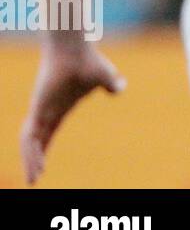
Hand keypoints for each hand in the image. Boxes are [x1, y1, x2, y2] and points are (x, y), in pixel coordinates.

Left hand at [20, 35, 125, 184]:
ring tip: (33, 180)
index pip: (47, 134)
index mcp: (58, 108)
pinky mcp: (38, 108)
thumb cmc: (89, 60)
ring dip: (31, 161)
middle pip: (35, 142)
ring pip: (30, 143)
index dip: (44, 150)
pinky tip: (36, 165)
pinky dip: (31, 152)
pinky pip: (31, 136)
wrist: (76, 48)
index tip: (41, 168)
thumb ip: (111, 85)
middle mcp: (46, 111)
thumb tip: (119, 88)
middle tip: (33, 180)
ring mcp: (40, 109)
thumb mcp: (105, 76)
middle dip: (33, 161)